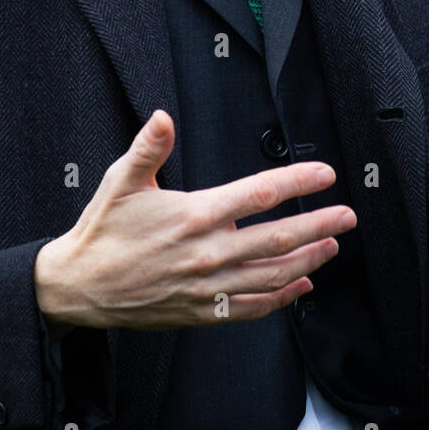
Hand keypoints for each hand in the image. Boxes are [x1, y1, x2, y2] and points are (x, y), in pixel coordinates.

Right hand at [34, 108, 356, 331]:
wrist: (81, 287)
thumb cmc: (103, 230)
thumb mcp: (121, 180)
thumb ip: (148, 147)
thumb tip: (162, 117)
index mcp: (193, 216)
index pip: (257, 195)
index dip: (295, 181)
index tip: (323, 173)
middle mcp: (207, 254)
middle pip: (277, 239)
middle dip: (318, 224)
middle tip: (347, 215)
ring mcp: (208, 287)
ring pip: (272, 275)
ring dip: (308, 260)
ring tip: (333, 245)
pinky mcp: (204, 312)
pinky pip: (253, 308)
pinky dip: (282, 298)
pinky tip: (301, 286)